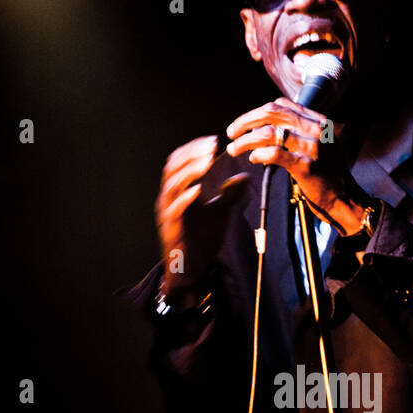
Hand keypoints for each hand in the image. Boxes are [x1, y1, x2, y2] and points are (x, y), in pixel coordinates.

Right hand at [154, 134, 246, 290]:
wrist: (191, 271)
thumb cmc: (201, 242)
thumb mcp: (219, 214)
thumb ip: (229, 195)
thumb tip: (244, 177)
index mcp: (179, 192)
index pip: (180, 161)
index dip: (194, 149)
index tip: (214, 141)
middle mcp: (169, 199)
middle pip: (173, 167)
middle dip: (192, 154)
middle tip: (212, 146)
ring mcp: (169, 213)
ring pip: (172, 184)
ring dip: (190, 171)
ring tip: (207, 161)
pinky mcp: (172, 229)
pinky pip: (175, 209)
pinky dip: (185, 198)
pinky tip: (199, 189)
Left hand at [225, 98, 365, 237]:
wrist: (344, 199)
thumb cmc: (327, 175)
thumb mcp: (318, 144)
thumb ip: (298, 132)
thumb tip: (266, 126)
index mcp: (319, 121)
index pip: (282, 105)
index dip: (258, 111)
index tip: (245, 122)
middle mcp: (317, 130)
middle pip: (273, 114)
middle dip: (246, 121)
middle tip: (232, 132)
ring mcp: (312, 148)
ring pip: (269, 133)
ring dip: (246, 140)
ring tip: (235, 148)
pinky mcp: (305, 166)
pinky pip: (274, 153)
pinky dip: (258, 154)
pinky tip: (253, 158)